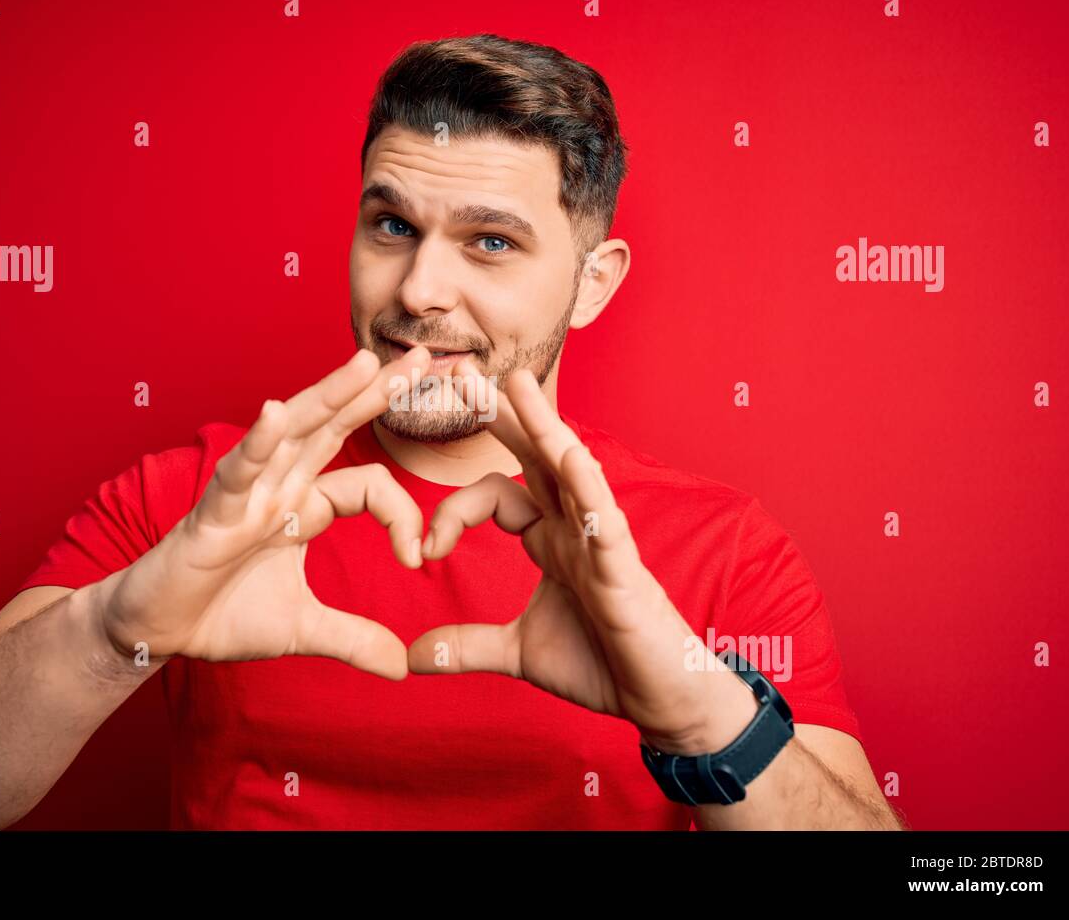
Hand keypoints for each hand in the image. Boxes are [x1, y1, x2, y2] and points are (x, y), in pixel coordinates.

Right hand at [100, 345, 431, 679]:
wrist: (156, 632)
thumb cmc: (221, 615)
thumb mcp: (303, 629)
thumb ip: (353, 639)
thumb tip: (403, 664)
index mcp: (304, 506)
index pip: (369, 486)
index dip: (402, 516)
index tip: (420, 558)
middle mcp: (279, 487)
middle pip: (336, 429)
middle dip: (380, 393)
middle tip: (427, 358)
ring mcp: (246, 495)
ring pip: (293, 436)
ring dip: (329, 396)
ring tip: (366, 362)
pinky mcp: (211, 514)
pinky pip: (236, 473)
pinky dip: (257, 445)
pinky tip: (275, 414)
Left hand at [408, 360, 750, 752]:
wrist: (657, 700)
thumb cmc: (600, 664)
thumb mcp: (519, 652)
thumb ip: (467, 647)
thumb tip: (411, 658)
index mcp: (549, 540)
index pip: (493, 496)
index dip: (451, 512)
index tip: (424, 551)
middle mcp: (573, 528)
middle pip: (534, 457)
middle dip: (501, 413)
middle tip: (464, 369)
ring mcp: (599, 542)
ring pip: (570, 472)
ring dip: (542, 428)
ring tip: (516, 386)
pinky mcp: (622, 569)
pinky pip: (603, 521)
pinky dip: (586, 488)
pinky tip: (570, 457)